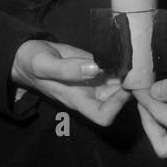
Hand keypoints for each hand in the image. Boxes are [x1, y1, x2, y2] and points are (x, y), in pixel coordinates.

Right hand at [11, 40, 130, 126]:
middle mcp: (88, 94)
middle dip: (130, 87)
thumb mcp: (43, 64)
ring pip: (119, 85)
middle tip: (138, 67)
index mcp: (76, 99)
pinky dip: (123, 64)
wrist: (27, 54)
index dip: (117, 105)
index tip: (125, 84)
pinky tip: (127, 51)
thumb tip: (95, 69)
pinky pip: (113, 71)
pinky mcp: (94, 67)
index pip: (103, 116)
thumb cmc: (31, 63)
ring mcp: (93, 81)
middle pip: (117, 101)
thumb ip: (66, 69)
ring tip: (136, 57)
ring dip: (129, 74)